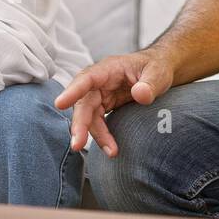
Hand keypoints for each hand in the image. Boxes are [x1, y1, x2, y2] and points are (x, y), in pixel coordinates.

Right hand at [53, 48, 176, 156]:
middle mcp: (99, 82)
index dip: (73, 91)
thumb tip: (140, 94)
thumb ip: (150, 83)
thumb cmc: (156, 67)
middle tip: (77, 144)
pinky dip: (103, 136)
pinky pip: (97, 122)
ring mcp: (100, 95)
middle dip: (80, 124)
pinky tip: (112, 149)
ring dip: (94, 135)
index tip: (60, 104)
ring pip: (88, 116)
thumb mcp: (158, 73)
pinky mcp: (104, 106)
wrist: (158, 71)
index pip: (86, 79)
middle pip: (83, 103)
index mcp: (108, 69)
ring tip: (111, 152)